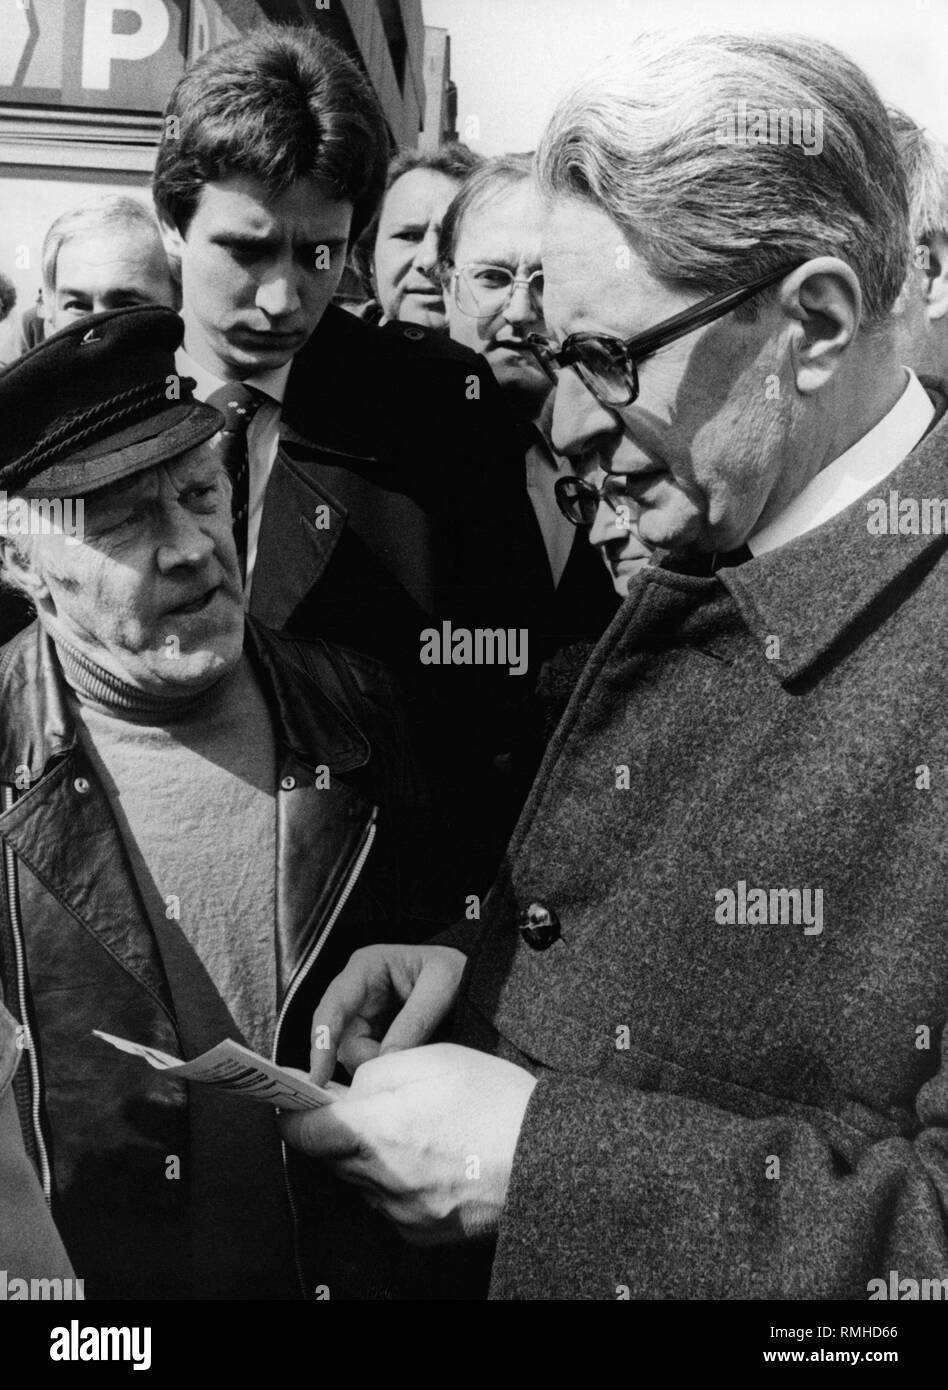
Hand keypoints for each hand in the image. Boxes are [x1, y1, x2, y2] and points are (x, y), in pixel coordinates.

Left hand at [280, 1043, 536, 1244]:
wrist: (552, 1159)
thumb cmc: (497, 1101)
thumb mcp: (435, 1059)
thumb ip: (377, 1073)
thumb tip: (347, 1093)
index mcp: (379, 1130)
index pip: (302, 1131)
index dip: (293, 1111)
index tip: (294, 1098)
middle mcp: (382, 1179)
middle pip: (332, 1155)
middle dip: (343, 1129)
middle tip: (376, 1103)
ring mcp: (401, 1212)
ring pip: (361, 1180)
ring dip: (371, 1156)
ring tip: (418, 1130)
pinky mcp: (421, 1232)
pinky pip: (389, 1205)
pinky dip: (398, 1183)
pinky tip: (433, 1160)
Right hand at [307, 944, 466, 1084]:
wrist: (475, 976)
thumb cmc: (456, 970)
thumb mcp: (442, 987)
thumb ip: (414, 1022)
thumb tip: (385, 1060)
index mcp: (366, 967)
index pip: (333, 1007)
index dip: (321, 1042)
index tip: (318, 1077)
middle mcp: (356, 990)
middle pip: (339, 1037)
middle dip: (365, 1057)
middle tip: (398, 1066)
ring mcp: (362, 1012)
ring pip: (351, 1052)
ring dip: (375, 1063)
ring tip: (411, 1055)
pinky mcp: (373, 1031)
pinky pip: (366, 1056)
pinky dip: (382, 1065)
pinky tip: (402, 1061)